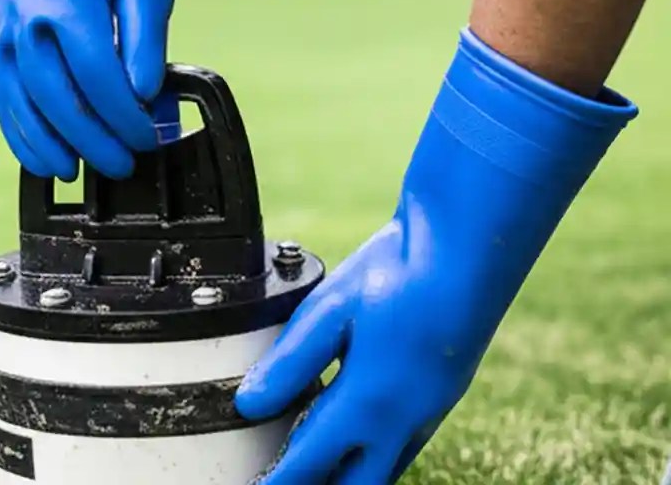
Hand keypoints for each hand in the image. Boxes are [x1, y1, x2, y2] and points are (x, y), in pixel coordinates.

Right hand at [0, 0, 173, 180]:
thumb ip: (146, 31)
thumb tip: (143, 93)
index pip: (93, 69)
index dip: (122, 111)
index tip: (148, 134)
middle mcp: (22, 13)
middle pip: (53, 93)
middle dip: (90, 137)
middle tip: (124, 163)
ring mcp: (4, 31)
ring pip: (21, 103)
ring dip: (50, 144)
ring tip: (80, 171)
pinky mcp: (0, 46)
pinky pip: (5, 99)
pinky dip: (22, 135)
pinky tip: (46, 160)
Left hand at [235, 200, 510, 483]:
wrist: (468, 255)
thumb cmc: (400, 277)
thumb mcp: (327, 314)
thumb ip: (287, 364)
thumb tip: (249, 403)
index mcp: (367, 404)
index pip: (310, 463)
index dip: (279, 482)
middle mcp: (403, 421)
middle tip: (284, 482)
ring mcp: (428, 413)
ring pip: (384, 470)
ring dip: (348, 476)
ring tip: (315, 469)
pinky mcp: (441, 397)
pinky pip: (404, 447)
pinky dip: (375, 456)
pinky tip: (358, 438)